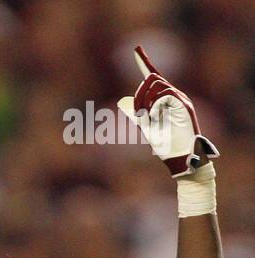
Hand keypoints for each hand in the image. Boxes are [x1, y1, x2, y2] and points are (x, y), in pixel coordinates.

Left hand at [117, 45, 217, 177]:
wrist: (181, 159)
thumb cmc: (166, 146)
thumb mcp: (146, 128)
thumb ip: (137, 114)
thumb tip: (123, 102)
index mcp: (165, 99)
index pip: (154, 76)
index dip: (145, 62)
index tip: (137, 49)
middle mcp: (174, 95)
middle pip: (152, 79)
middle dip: (140, 95)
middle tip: (139, 115)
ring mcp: (180, 99)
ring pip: (157, 84)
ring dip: (147, 101)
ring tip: (149, 119)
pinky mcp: (184, 105)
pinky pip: (165, 94)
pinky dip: (155, 106)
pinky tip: (155, 118)